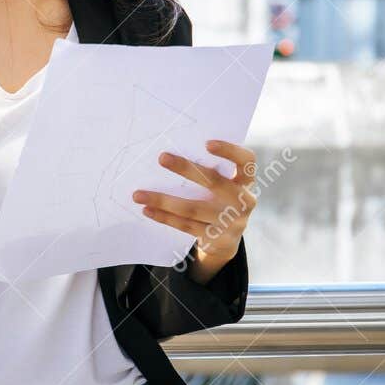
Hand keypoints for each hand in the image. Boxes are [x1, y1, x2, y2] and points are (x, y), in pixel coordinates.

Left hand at [131, 139, 258, 280]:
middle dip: (187, 169)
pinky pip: (186, 226)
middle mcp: (243, 202)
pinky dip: (164, 217)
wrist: (227, 241)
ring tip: (138, 194)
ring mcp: (231, 223)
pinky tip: (148, 209)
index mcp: (246, 182)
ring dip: (163, 200)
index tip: (207, 143)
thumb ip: (211, 171)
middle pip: (215, 183)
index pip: (246, 162)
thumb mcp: (223, 186)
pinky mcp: (216, 239)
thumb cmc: (219, 200)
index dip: (230, 151)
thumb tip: (173, 154)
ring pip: (193, 209)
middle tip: (162, 157)